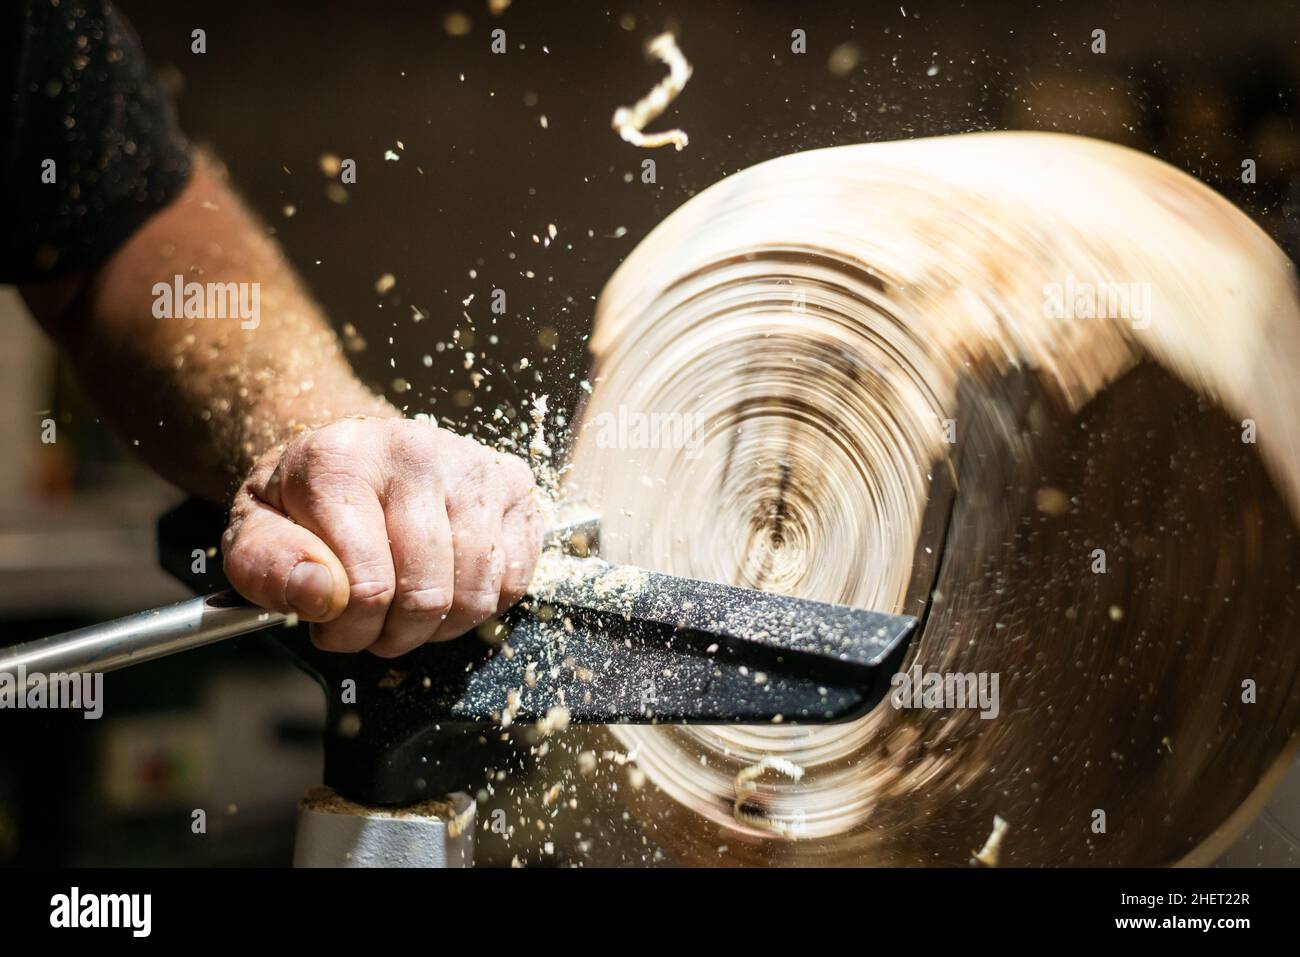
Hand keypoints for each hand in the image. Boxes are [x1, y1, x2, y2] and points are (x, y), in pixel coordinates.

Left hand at [222, 417, 542, 656]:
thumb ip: (266, 566)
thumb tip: (321, 595)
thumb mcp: (255, 529)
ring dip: (440, 628)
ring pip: (476, 593)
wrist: (355, 453)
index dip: (347, 629)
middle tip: (372, 628)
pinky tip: (447, 587)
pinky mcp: (512, 484)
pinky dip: (481, 605)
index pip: (366, 586)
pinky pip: (513, 579)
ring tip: (407, 612)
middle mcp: (416, 452)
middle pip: (427, 595)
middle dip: (395, 635)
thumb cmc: (306, 501)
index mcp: (342, 460)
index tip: (329, 627)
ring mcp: (473, 466)